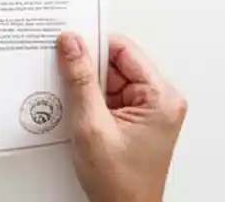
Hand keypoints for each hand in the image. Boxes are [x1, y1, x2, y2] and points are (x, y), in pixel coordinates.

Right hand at [56, 31, 186, 201]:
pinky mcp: (135, 119)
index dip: (93, 44)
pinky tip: (78, 111)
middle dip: (87, 68)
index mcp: (161, 97)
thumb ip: (80, 80)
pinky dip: (89, 99)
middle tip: (63, 75)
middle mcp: (160, 100)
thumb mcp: (91, 125)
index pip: (124, 50)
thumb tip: (72, 44)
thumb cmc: (120, 182)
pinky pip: (108, 95)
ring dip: (86, 86)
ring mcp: (148, 110)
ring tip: (73, 104)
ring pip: (109, 79)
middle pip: (116, 63)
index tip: (67, 42)